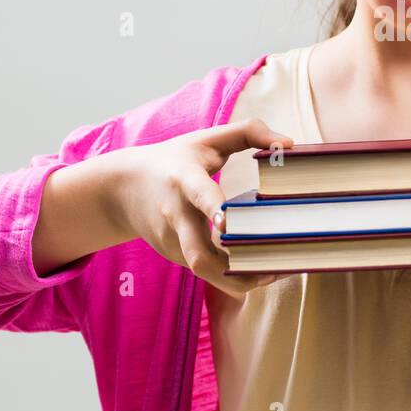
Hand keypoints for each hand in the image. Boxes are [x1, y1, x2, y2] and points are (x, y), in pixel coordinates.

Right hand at [105, 117, 296, 299]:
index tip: (228, 223)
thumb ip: (250, 131)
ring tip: (276, 272)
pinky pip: (207, 272)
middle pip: (199, 256)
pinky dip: (232, 276)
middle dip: (235, 269)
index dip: (213, 209)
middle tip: (272, 267)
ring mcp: (173, 242)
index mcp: (185, 181)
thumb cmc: (174, 160)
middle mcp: (176, 217)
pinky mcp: (175, 257)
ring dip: (240, 279)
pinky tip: (261, 270)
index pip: (199, 195)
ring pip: (205, 271)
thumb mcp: (207, 139)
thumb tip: (289, 143)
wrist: (122, 188)